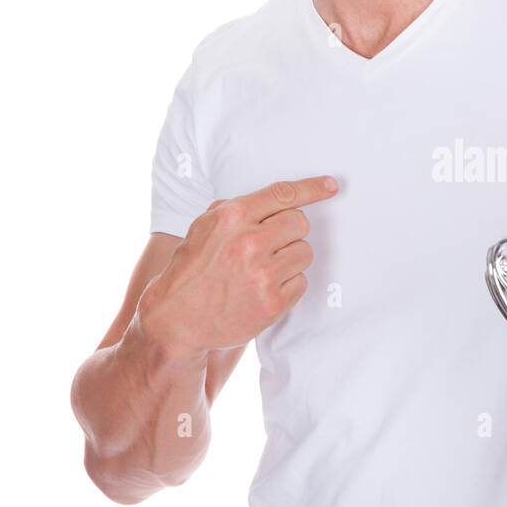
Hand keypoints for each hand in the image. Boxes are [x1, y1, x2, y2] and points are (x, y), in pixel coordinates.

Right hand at [136, 176, 338, 358]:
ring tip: (264, 269)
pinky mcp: (272, 303)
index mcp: (232, 217)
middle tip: (271, 245)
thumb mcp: (204, 227)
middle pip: (300, 223)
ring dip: (290, 259)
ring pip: (305, 252)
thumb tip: (279, 200)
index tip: (331, 186)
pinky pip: (301, 282)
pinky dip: (288, 285)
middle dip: (290, 232)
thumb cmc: (191, 270)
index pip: (283, 195)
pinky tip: (264, 289)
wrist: (176, 319)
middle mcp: (249, 243)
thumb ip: (238, 210)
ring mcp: (262, 275)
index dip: (312, 188)